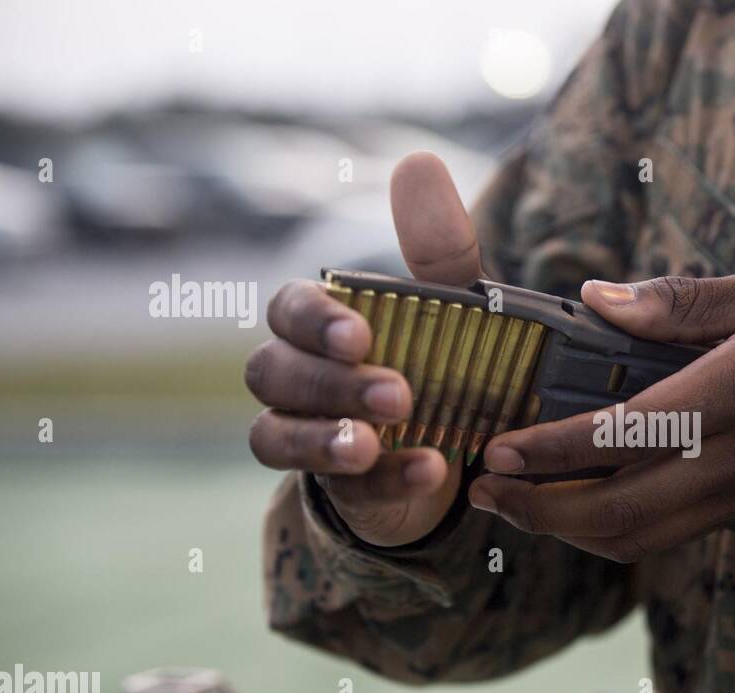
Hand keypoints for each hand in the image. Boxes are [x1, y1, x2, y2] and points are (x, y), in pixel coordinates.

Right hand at [245, 153, 479, 545]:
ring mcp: (307, 435)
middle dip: (329, 384)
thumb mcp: (453, 309)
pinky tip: (428, 472)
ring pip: (274, 435)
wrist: (462, 444)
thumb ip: (438, 250)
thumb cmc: (442, 359)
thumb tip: (419, 161)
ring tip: (373, 445)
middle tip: (397, 394)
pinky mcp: (337, 489)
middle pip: (272, 373)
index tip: (361, 333)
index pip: (288, 309)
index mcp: (321, 325)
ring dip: (325, 439)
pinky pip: (336, 489)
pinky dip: (382, 481)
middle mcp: (297, 377)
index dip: (314, 321)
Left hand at [467, 269, 734, 560]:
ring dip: (565, 531)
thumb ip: (681, 301)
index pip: (623, 433)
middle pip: (615, 512)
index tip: (496, 452)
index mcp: (732, 392)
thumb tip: (598, 300)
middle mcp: (728, 458)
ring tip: (513, 508)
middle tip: (483, 492)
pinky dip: (606, 531)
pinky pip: (660, 537)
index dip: (550, 450)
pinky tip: (576, 509)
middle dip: (539, 511)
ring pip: (634, 537)